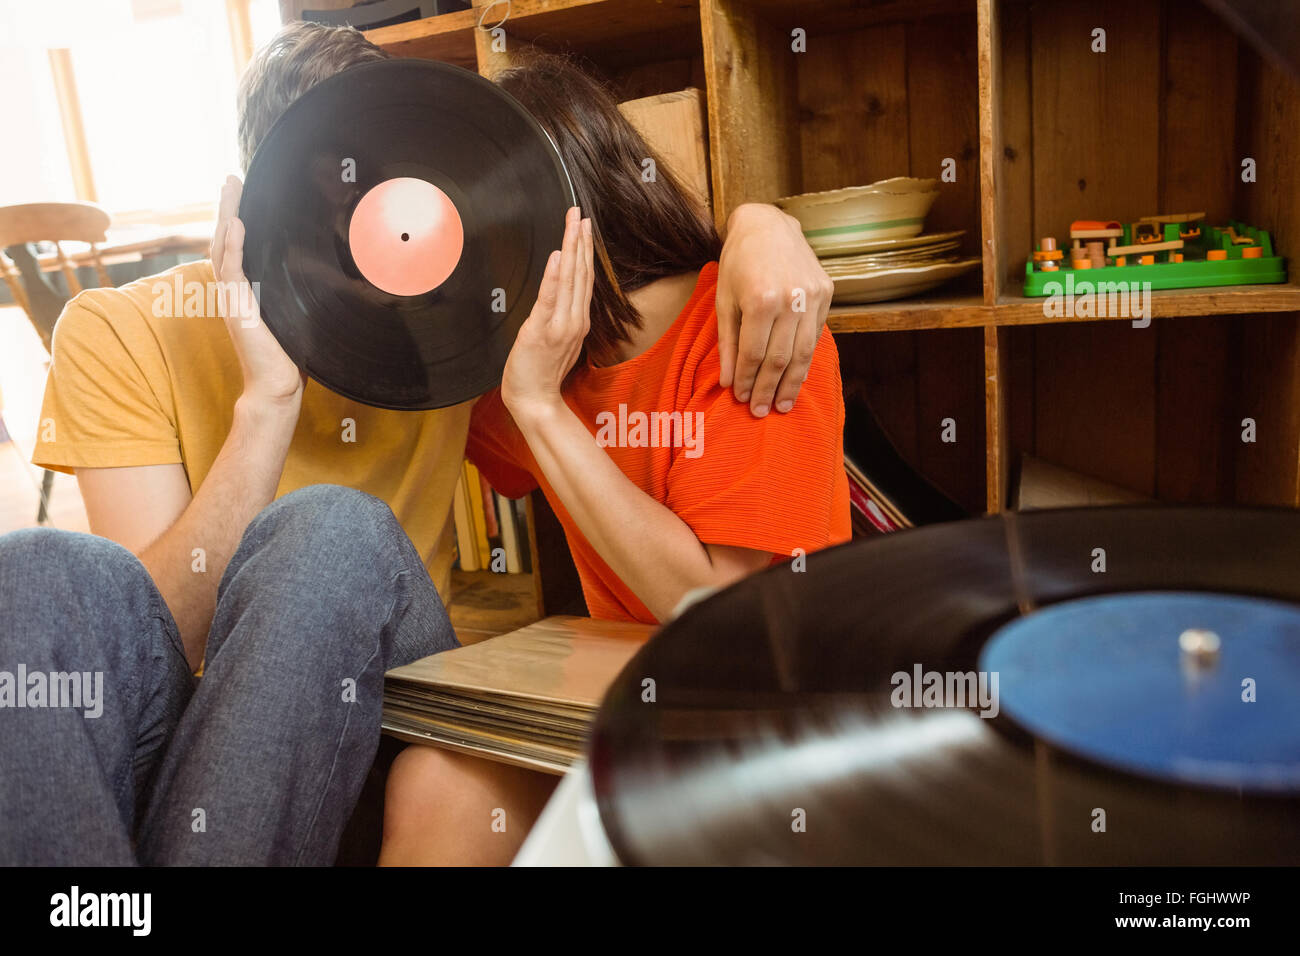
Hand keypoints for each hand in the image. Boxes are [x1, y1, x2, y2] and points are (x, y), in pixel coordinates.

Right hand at [211, 176, 304, 407]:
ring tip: (230, 189)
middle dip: (228, 207)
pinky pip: (232, 271)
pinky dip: (233, 246)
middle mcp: (236, 291)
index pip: (238, 247)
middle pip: (225, 240)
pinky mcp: (237, 309)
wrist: (277, 387)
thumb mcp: (301, 315)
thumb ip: (307, 292)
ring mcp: (233, 299)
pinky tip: (237, 224)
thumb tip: (339, 273)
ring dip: (227, 216)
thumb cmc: (291, 357)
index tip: (243, 192)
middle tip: (231, 177)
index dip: (238, 219)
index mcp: (247, 291)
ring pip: (223, 248)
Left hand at [501, 207, 592, 421]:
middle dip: (580, 241)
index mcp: (578, 321)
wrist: (536, 402)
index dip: (584, 250)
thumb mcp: (557, 342)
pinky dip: (555, 277)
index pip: (584, 279)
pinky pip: (551, 299)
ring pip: (570, 280)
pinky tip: (558, 256)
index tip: (584, 226)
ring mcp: (561, 326)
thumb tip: (559, 296)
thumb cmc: (541, 374)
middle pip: (581, 273)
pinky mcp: (543, 331)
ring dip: (572, 249)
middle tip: (579, 213)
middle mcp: (575, 320)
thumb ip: (562, 318)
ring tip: (573, 224)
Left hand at [715, 204, 832, 416]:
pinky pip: (815, 335)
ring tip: (781, 405)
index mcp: (760, 300)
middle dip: (768, 389)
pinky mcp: (827, 292)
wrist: (767, 224)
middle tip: (761, 411)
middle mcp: (791, 299)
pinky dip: (805, 359)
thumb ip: (728, 343)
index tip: (742, 399)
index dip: (747, 381)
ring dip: (791, 383)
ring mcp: (813, 296)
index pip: (753, 354)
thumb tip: (729, 383)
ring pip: (803, 353)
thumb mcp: (724, 301)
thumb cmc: (738, 263)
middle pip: (779, 359)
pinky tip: (796, 377)